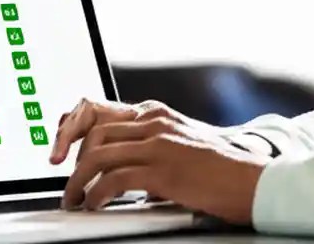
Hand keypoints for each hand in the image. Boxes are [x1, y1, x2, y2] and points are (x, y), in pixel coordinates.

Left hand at [51, 98, 270, 223]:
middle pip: (92, 132)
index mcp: (156, 112)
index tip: (59, 149)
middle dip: (71, 160)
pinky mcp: (163, 170)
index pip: (98, 109)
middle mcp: (154, 121)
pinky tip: (96, 205)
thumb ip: (149, 144)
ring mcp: (158, 144)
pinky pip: (113, 180)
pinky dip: (96, 195)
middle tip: (69, 184)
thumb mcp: (181, 143)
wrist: (253, 180)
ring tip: (76, 199)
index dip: (71, 128)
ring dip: (78, 182)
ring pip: (97, 156)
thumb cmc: (221, 168)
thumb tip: (117, 164)